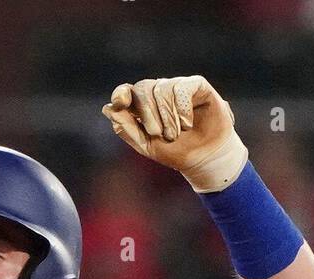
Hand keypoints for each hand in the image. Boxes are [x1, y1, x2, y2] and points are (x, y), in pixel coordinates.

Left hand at [100, 75, 247, 192]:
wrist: (204, 158)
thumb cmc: (175, 152)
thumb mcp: (147, 146)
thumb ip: (127, 129)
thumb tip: (108, 109)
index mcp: (142, 106)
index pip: (126, 92)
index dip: (121, 94)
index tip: (121, 102)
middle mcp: (158, 92)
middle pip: (143, 89)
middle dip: (148, 113)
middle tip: (157, 133)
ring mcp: (176, 87)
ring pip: (162, 89)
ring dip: (168, 116)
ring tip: (176, 133)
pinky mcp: (196, 85)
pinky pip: (182, 88)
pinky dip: (182, 108)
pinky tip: (186, 124)